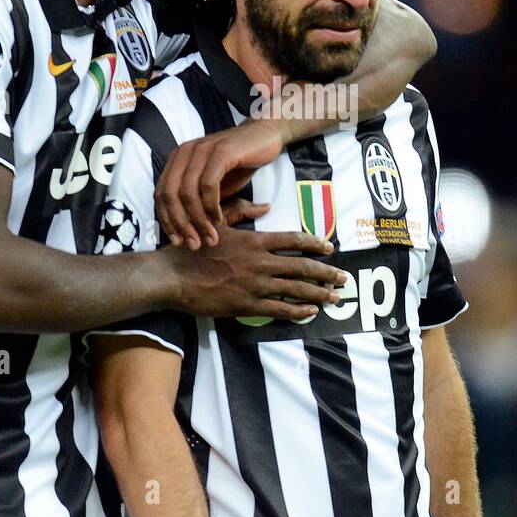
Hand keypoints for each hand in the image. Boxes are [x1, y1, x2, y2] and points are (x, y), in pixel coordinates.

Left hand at [156, 120, 287, 248]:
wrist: (265, 136)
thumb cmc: (238, 163)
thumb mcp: (212, 185)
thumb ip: (196, 202)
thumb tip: (183, 231)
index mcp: (177, 159)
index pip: (161, 193)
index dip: (167, 220)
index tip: (178, 241)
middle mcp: (185, 152)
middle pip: (170, 195)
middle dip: (181, 224)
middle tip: (194, 244)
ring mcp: (202, 149)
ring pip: (188, 192)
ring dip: (198, 220)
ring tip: (210, 236)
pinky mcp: (221, 151)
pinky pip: (208, 185)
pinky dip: (211, 207)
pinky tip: (219, 219)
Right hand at [164, 226, 345, 320]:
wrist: (173, 276)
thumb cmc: (193, 247)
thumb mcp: (218, 222)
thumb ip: (242, 210)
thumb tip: (266, 205)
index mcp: (254, 241)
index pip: (294, 240)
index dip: (315, 244)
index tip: (330, 248)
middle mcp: (259, 263)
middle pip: (302, 267)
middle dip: (327, 273)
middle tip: (343, 278)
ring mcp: (254, 285)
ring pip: (296, 290)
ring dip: (319, 294)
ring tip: (334, 298)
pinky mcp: (246, 305)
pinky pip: (279, 309)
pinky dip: (298, 311)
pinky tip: (310, 312)